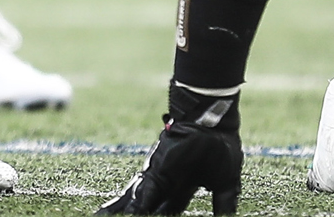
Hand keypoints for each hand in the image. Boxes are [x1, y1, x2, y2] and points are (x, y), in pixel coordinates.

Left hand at [98, 85, 241, 215]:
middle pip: (147, 210)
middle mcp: (165, 184)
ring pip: (135, 205)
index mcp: (182, 187)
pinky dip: (131, 208)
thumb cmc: (220, 149)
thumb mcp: (225, 185)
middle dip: (136, 214)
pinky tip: (108, 216)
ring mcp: (156, 178)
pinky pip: (138, 195)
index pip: (170, 211)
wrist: (211, 125)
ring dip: (122, 212)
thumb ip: (223, 205)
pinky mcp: (153, 172)